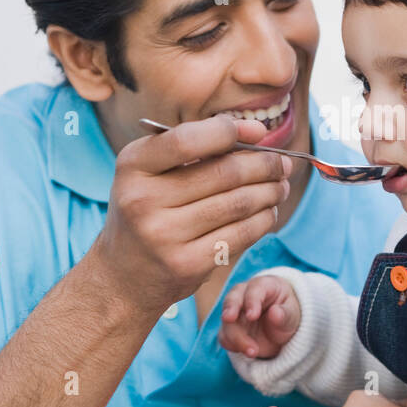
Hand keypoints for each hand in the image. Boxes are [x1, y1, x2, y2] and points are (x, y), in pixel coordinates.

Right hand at [91, 115, 291, 318]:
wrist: (124, 275)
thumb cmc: (148, 210)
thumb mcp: (153, 170)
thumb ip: (198, 144)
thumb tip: (257, 130)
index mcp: (132, 166)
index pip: (187, 140)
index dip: (230, 132)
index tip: (258, 132)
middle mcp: (143, 200)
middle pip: (224, 173)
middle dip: (265, 164)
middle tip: (282, 163)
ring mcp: (164, 235)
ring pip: (238, 204)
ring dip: (270, 191)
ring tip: (280, 185)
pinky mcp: (187, 264)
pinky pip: (240, 234)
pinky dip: (263, 219)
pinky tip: (268, 211)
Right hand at [219, 275, 300, 358]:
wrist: (281, 328)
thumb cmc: (287, 314)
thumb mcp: (292, 314)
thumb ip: (285, 314)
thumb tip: (275, 313)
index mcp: (264, 286)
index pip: (254, 289)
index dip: (251, 301)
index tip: (252, 316)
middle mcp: (245, 295)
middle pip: (233, 299)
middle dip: (230, 308)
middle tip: (229, 319)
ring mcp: (235, 313)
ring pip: (227, 322)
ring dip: (236, 337)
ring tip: (253, 352)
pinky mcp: (230, 329)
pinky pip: (224, 336)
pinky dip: (232, 345)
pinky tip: (247, 352)